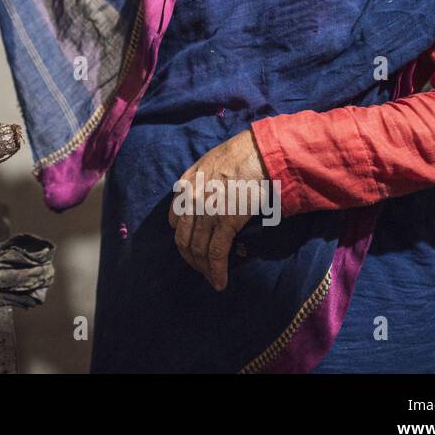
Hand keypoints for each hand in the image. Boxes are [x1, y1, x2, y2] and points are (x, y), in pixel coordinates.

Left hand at [166, 128, 268, 291]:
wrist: (259, 152)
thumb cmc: (241, 154)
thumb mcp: (209, 163)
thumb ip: (200, 181)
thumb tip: (208, 198)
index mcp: (185, 185)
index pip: (175, 220)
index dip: (183, 237)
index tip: (192, 246)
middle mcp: (190, 200)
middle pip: (183, 239)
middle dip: (191, 258)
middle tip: (201, 269)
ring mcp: (206, 212)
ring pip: (198, 249)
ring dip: (204, 269)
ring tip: (212, 280)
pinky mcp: (225, 221)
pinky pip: (216, 253)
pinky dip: (216, 271)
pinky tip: (220, 283)